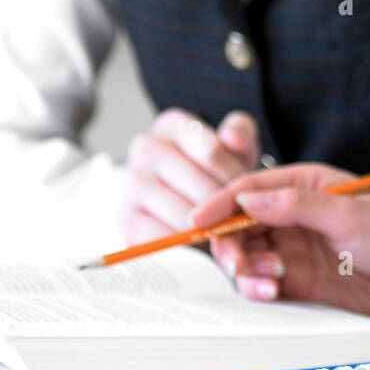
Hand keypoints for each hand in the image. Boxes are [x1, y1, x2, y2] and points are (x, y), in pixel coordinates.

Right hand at [118, 108, 259, 243]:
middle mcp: (146, 148)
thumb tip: (232, 137)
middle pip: (201, 187)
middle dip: (226, 207)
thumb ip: (241, 134)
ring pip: (185, 215)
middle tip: (240, 218)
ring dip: (209, 228)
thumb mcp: (233, 146)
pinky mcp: (124, 217)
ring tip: (222, 229)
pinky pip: (165, 237)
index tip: (245, 192)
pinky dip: (186, 244)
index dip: (236, 177)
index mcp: (173, 125)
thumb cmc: (210, 170)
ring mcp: (131, 182)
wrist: (182, 200)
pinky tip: (198, 241)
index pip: (213, 152)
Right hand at [190, 162, 369, 319]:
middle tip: (237, 261)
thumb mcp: (349, 214)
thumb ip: (298, 206)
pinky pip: (258, 282)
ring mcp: (289, 248)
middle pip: (238, 224)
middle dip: (229, 242)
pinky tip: (270, 291)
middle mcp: (290, 216)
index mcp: (303, 186)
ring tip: (270, 278)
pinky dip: (255, 288)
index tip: (198, 219)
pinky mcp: (292, 280)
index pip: (250, 189)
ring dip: (244, 268)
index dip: (220, 203)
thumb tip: (249, 200)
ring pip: (244, 255)